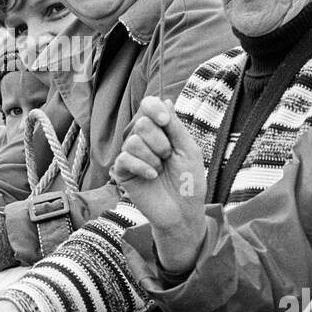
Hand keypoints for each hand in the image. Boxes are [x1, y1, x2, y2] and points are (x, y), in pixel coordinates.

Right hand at [110, 96, 206, 272]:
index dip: (154, 109)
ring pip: (133, 141)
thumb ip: (175, 126)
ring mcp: (130, 154)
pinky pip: (125, 158)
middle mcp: (142, 139)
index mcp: (159, 130)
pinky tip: (152, 176)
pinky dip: (143, 167)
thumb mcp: (188, 149)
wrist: (183, 211)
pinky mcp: (122, 171)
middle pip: (141, 123)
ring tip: (160, 170)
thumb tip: (166, 100)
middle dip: (160, 141)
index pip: (147, 105)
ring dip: (153, 157)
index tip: (166, 122)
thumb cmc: (189, 181)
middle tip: (168, 157)